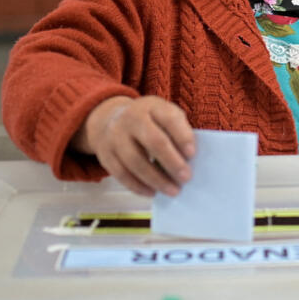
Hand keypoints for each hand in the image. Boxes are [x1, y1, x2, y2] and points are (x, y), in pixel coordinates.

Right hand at [72, 95, 195, 196]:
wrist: (110, 119)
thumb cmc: (149, 121)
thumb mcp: (164, 115)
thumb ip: (178, 131)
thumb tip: (189, 160)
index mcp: (152, 106)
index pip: (169, 119)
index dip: (182, 136)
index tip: (192, 154)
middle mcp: (132, 118)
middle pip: (153, 141)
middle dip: (172, 162)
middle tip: (186, 178)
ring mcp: (115, 136)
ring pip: (136, 161)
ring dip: (157, 180)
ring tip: (173, 190)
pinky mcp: (105, 154)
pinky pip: (121, 174)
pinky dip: (138, 186)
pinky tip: (152, 192)